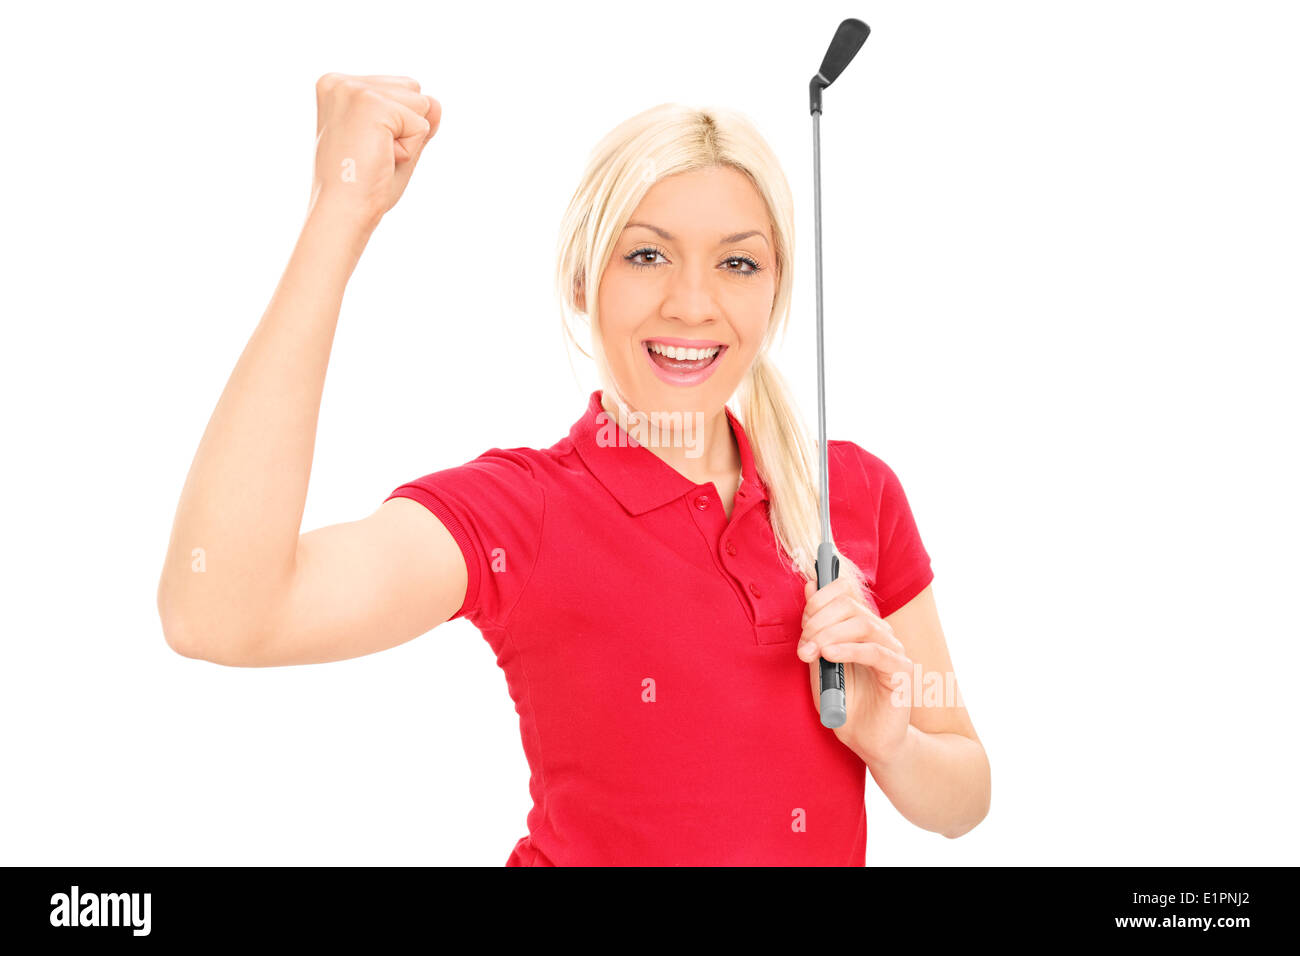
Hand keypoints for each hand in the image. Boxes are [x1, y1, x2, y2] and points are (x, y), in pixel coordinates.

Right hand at [310, 73, 441, 229]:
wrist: (342, 212)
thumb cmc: (361, 187)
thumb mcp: (392, 146)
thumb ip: (415, 120)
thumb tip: (436, 101)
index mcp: (337, 87)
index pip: (398, 90)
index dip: (396, 127)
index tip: (364, 148)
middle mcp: (340, 81)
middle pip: (412, 90)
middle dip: (405, 128)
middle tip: (373, 154)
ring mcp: (353, 89)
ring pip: (421, 104)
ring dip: (408, 139)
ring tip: (376, 155)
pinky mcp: (371, 103)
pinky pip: (421, 124)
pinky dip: (410, 149)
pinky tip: (381, 158)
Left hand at [798, 575, 912, 765]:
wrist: (866, 740)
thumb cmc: (843, 700)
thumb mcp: (820, 659)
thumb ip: (815, 626)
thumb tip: (809, 585)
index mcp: (862, 625)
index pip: (845, 590)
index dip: (819, 600)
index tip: (802, 625)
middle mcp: (880, 632)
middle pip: (850, 604)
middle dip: (818, 621)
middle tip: (803, 647)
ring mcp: (893, 650)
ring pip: (863, 623)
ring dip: (829, 634)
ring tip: (811, 653)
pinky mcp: (901, 672)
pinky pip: (876, 652)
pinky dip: (849, 649)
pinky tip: (830, 656)